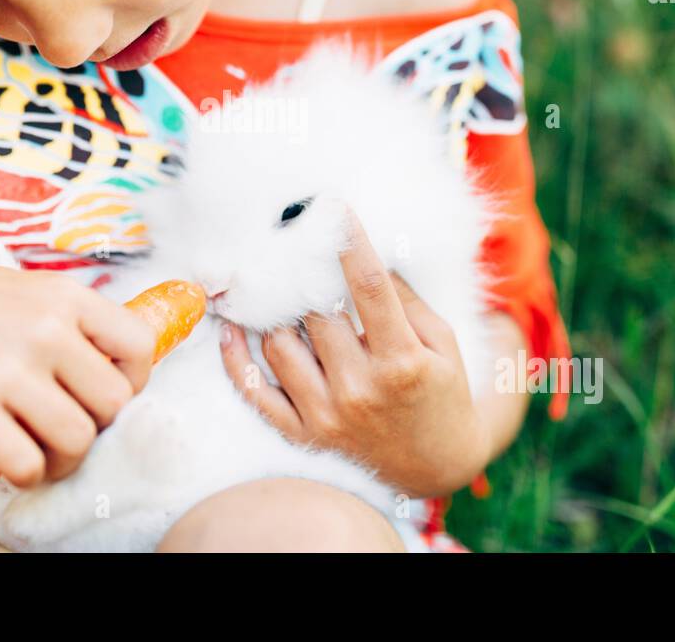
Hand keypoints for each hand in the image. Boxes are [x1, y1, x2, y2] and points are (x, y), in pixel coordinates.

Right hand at [0, 251, 156, 486]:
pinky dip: (26, 475)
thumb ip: (65, 318)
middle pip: (113, 403)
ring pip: (76, 440)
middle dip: (97, 427)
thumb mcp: (20, 289)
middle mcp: (44, 329)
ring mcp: (6, 369)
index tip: (106, 393)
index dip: (133, 380)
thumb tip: (114, 360)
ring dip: (65, 461)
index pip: (139, 345)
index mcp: (63, 295)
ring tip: (44, 456)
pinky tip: (12, 465)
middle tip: (68, 431)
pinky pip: (25, 463)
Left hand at [219, 207, 494, 498]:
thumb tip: (364, 252)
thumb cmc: (440, 392)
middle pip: (316, 312)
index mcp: (401, 362)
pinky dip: (236, 357)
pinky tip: (232, 328)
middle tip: (296, 249)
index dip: (350, 242)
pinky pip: (255, 389)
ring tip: (277, 288)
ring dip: (276, 312)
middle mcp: (359, 389)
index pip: (369, 288)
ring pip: (279, 343)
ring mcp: (326, 415)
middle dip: (306, 276)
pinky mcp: (302, 433)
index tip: (335, 208)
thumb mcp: (441, 343)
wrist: (434, 466)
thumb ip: (405, 299)